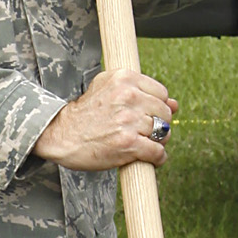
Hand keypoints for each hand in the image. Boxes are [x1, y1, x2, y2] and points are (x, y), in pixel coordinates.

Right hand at [34, 68, 177, 172]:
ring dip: (157, 143)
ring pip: (163, 133)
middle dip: (159, 126)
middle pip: (165, 114)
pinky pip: (157, 152)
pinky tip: (147, 158)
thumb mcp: (108, 89)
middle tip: (143, 132)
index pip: (162, 93)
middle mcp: (128, 96)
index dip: (157, 107)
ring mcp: (128, 121)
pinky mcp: (128, 143)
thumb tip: (175, 104)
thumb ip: (141, 91)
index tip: (146, 116)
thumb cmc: (85, 113)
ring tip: (143, 144)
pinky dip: (157, 158)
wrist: (62, 134)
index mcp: (124, 79)